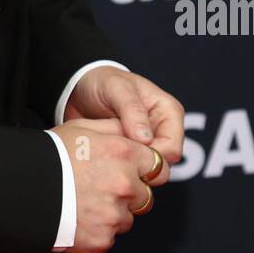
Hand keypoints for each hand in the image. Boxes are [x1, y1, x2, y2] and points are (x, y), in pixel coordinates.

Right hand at [50, 117, 170, 252]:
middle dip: (130, 192)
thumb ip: (114, 129)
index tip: (134, 171)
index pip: (158, 166)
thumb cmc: (50, 155)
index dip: (145, 169)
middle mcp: (125, 185)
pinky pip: (109, 236)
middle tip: (102, 186)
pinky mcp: (102, 239)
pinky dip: (98, 230)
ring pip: (127, 217)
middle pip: (145, 194)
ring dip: (114, 212)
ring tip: (86, 202)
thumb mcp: (82, 128)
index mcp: (124, 154)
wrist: (22, 190)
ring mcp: (114, 215)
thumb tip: (134, 131)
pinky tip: (78, 217)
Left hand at [64, 68, 184, 167]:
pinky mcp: (132, 153)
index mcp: (169, 112)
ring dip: (127, 165)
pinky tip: (103, 157)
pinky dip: (118, 166)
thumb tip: (147, 140)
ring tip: (106, 153)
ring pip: (148, 170)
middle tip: (112, 155)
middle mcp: (163, 130)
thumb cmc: (102, 82)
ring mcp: (148, 143)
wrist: (81, 88)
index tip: (127, 153)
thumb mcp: (117, 88)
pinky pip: (131, 169)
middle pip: (162, 163)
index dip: (152, 156)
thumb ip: (132, 110)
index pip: (172, 148)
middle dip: (139, 164)